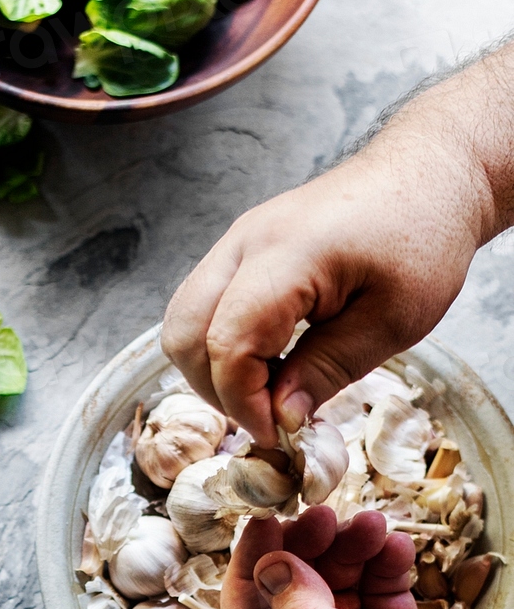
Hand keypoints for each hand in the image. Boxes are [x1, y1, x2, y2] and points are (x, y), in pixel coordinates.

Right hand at [161, 139, 482, 446]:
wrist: (427, 173)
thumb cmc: (424, 236)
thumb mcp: (394, 320)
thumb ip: (329, 369)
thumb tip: (280, 418)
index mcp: (287, 254)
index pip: (229, 343)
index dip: (244, 401)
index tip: (278, 434)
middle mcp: (245, 242)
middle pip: (184, 334)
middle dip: (215, 390)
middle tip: (267, 417)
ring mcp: (234, 241)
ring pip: (181, 322)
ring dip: (210, 369)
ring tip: (266, 390)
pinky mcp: (237, 248)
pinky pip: (200, 306)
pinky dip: (217, 345)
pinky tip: (264, 361)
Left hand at [222, 506, 513, 608]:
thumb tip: (270, 564)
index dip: (250, 566)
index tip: (262, 520)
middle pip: (289, 592)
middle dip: (305, 549)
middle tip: (325, 514)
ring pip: (336, 585)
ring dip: (348, 551)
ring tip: (371, 525)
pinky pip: (378, 591)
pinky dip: (384, 566)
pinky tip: (394, 545)